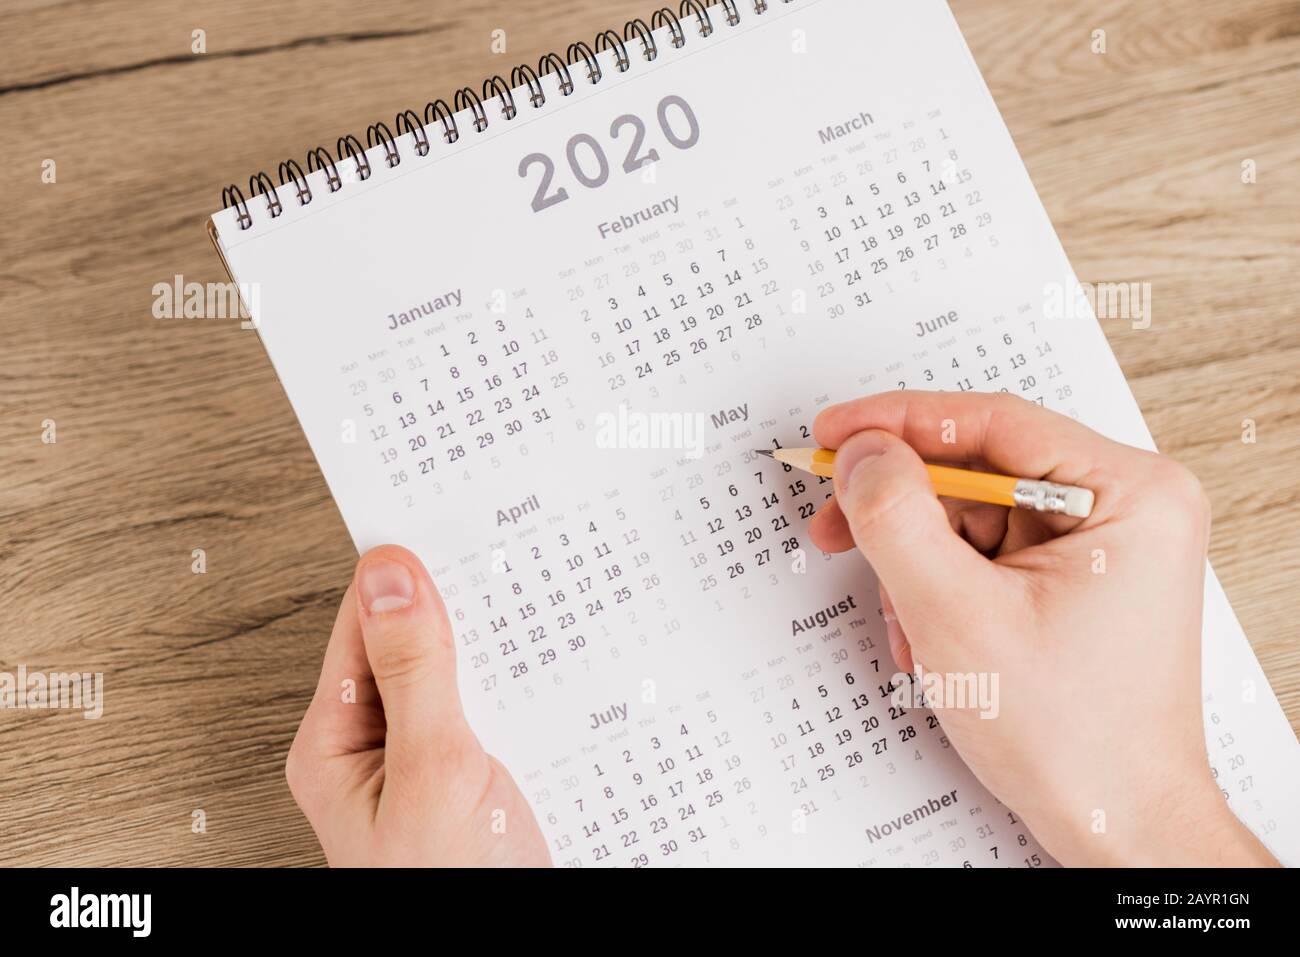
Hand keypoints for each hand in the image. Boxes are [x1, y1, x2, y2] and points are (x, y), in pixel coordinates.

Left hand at [286, 545, 550, 866]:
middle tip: (509, 557)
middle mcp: (375, 745)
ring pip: (457, 669)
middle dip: (460, 604)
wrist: (512, 947)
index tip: (448, 522)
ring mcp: (425, 758)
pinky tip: (550, 669)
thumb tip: (390, 575)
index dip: (404, 570)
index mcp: (336, 742)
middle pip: (411, 639)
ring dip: (496, 645)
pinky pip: (490, 703)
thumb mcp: (434, 771)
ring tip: (538, 606)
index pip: (361, 621)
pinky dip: (519, 681)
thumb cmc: (452, 888)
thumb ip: (414, 672)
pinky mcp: (471, 772)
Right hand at [809, 391, 1276, 866]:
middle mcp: (1124, 508)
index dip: (899, 422)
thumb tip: (860, 453)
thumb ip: (896, 519)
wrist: (1115, 824)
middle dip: (902, 512)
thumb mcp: (957, 616)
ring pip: (970, 518)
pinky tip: (930, 635)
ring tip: (908, 624)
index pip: (994, 422)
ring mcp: (1099, 546)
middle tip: (837, 522)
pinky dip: (939, 589)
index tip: (835, 431)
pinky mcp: (1072, 580)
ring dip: (917, 566)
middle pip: (978, 471)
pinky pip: (982, 556)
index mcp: (1130, 493)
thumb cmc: (1075, 738)